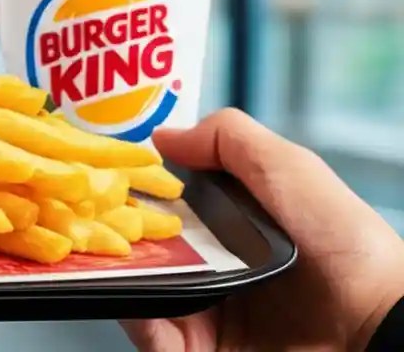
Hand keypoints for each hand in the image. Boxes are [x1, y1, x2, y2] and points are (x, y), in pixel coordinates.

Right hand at [123, 108, 403, 350]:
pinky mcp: (195, 349)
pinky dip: (130, 308)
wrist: (373, 331)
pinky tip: (126, 286)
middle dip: (116, 221)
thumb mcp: (291, 169)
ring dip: (116, 262)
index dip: (140, 180)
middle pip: (148, 239)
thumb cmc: (347, 250)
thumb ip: (229, 139)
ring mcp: (206, 310)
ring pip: (139, 280)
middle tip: (92, 203)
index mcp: (238, 222)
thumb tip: (161, 135)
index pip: (173, 197)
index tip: (109, 162)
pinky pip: (148, 328)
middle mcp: (218, 265)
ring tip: (99, 241)